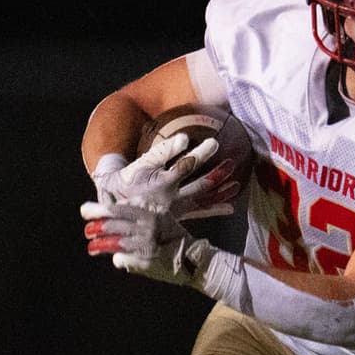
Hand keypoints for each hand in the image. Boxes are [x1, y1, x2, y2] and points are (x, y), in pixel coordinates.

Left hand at [81, 200, 214, 286]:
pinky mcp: (144, 263)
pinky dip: (118, 258)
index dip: (99, 210)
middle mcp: (146, 229)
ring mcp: (145, 247)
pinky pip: (122, 259)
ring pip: (113, 244)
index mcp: (149, 215)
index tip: (85, 210)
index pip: (118, 209)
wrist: (193, 260)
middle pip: (112, 226)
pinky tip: (118, 258)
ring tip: (92, 247)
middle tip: (87, 230)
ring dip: (99, 245)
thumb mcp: (161, 217)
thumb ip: (140, 210)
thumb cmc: (174, 235)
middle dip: (95, 228)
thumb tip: (116, 206)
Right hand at [92, 132, 231, 216]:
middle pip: (199, 186)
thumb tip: (184, 138)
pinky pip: (199, 213)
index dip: (200, 155)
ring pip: (203, 201)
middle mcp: (171, 199)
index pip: (185, 167)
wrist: (117, 206)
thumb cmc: (130, 180)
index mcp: (161, 184)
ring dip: (220, 193)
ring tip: (237, 184)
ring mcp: (176, 210)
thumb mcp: (141, 164)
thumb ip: (162, 151)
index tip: (214, 143)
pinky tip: (230, 207)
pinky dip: (215, 209)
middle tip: (231, 163)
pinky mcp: (178, 216)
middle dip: (217, 175)